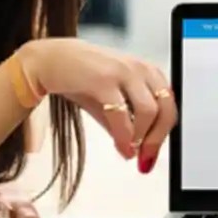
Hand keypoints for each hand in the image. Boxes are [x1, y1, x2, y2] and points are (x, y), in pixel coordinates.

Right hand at [18, 39, 177, 173]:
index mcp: (146, 71)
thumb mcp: (108, 102)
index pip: (168, 104)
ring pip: (148, 111)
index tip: (152, 154)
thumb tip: (134, 152)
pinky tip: (121, 148)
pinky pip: (121, 114)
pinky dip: (124, 136)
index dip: (164, 133)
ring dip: (142, 138)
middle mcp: (139, 69)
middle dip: (157, 138)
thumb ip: (124, 124)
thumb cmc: (81, 75)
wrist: (49, 59)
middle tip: (146, 158)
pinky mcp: (103, 80)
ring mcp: (123, 72)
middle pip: (165, 108)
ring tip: (130, 152)